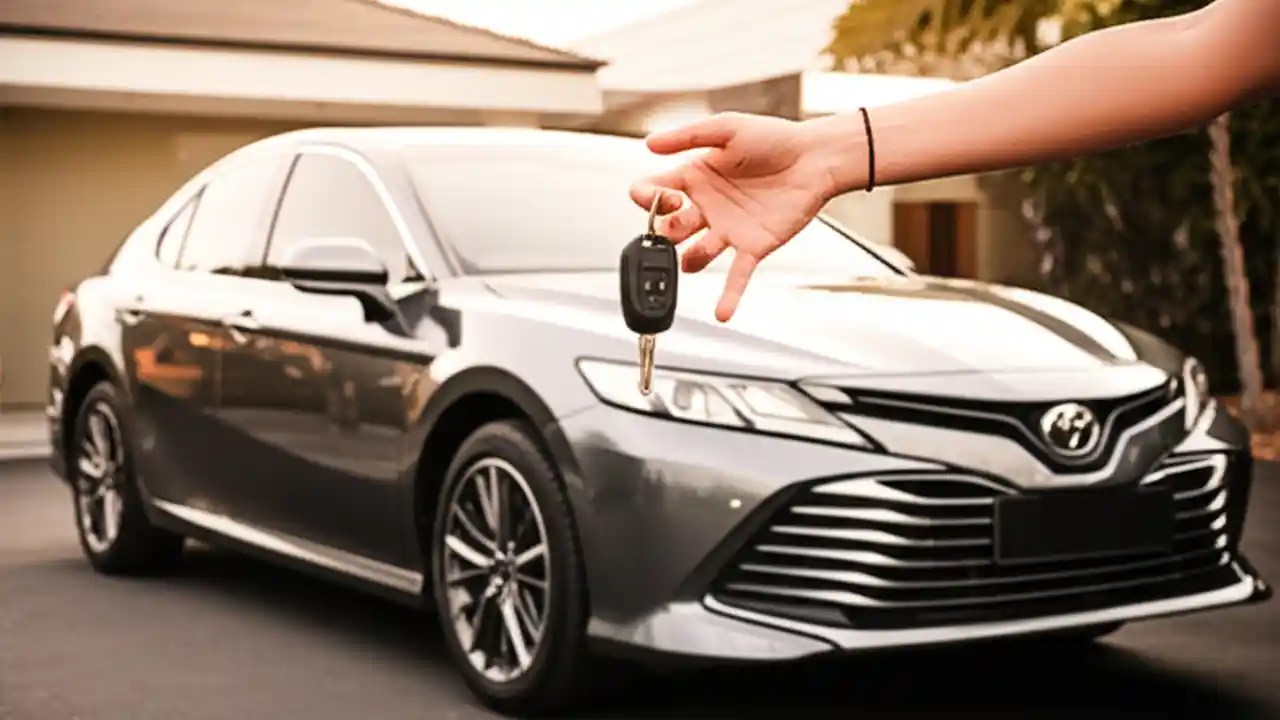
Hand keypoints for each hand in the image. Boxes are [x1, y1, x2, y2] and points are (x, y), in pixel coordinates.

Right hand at [630, 112, 862, 321]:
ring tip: (689, 260)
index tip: (656, 196)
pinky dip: (728, 297)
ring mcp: (727, 230)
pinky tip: (722, 313)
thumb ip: (688, 135)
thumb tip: (650, 143)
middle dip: (666, 231)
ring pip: (696, 255)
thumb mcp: (727, 128)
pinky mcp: (752, 247)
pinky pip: (736, 276)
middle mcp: (706, 207)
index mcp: (694, 178)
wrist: (815, 158)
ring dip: (689, 261)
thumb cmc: (775, 138)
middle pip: (670, 229)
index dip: (648, 198)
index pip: (654, 193)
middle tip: (674, 224)